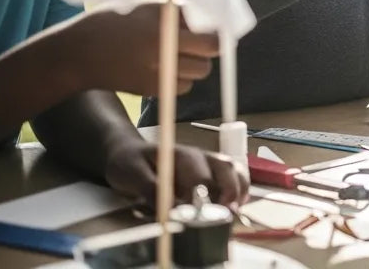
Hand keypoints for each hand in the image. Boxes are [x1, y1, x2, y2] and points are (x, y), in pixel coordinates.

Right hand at [71, 3, 218, 94]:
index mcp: (164, 21)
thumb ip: (178, 13)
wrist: (77, 54)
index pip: (210, 30)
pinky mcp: (152, 89)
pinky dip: (181, 80)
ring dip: (196, 64)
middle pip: (210, 52)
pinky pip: (183, 87)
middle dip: (208, 47)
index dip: (217, 31)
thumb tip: (211, 19)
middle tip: (199, 43)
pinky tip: (165, 68)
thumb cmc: (111, 23)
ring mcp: (159, 70)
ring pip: (200, 71)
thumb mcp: (145, 7)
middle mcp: (164, 45)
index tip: (218, 30)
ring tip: (177, 54)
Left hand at [105, 138, 248, 206]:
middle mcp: (198, 156)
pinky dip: (241, 187)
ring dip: (238, 189)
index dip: (202, 197)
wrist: (128, 153)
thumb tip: (171, 208)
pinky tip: (238, 202)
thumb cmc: (129, 163)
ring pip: (232, 169)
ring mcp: (206, 161)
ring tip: (234, 211)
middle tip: (223, 215)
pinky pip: (233, 174)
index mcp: (180, 155)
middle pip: (223, 169)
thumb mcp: (132, 175)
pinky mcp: (209, 170)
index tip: (199, 215)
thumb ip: (151, 189)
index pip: (199, 175)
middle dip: (227, 193)